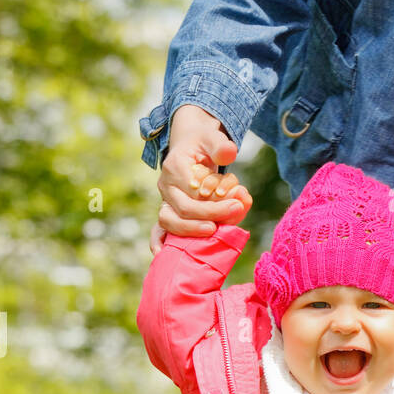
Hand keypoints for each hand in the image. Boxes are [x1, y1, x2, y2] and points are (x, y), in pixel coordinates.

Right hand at [150, 104, 252, 253]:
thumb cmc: (204, 145)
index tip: (236, 202)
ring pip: (169, 221)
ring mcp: (165, 201)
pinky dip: (158, 242)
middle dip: (210, 214)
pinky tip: (163, 254)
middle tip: (235, 212)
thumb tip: (228, 155)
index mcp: (174, 167)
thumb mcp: (213, 138)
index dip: (213, 199)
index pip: (192, 189)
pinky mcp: (168, 212)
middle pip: (183, 208)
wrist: (191, 147)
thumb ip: (221, 145)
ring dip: (191, 229)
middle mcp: (166, 186)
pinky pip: (157, 230)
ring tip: (214, 230)